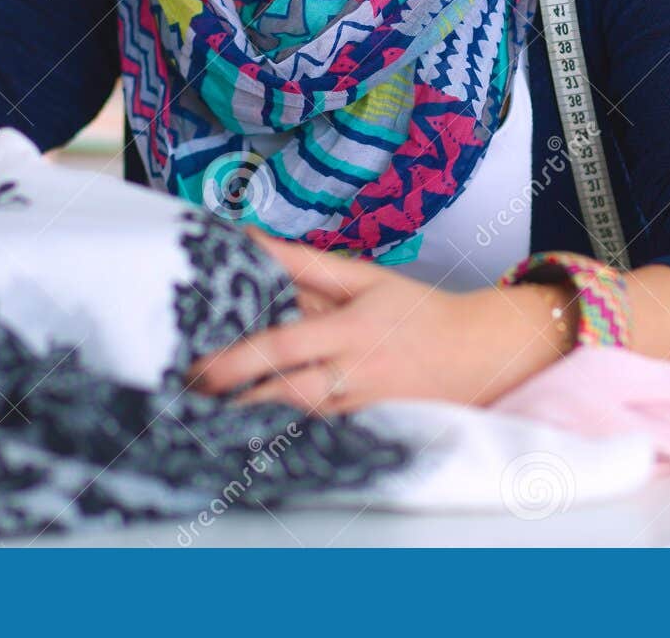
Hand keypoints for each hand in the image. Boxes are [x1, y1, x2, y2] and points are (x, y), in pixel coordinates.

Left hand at [186, 229, 571, 415]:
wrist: (478, 354)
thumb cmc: (418, 311)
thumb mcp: (365, 278)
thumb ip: (304, 264)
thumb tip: (249, 239)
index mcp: (352, 331)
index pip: (286, 347)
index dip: (239, 360)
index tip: (199, 366)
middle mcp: (354, 374)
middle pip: (285, 394)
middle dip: (236, 399)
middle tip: (191, 396)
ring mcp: (361, 407)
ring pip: (298, 420)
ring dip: (252, 418)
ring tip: (207, 414)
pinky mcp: (365, 427)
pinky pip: (317, 432)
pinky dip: (283, 430)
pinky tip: (252, 430)